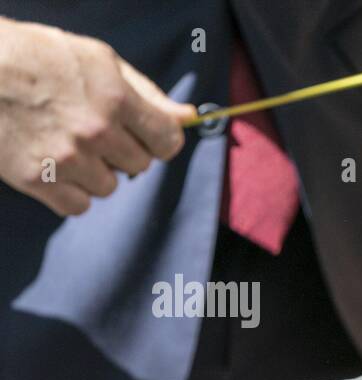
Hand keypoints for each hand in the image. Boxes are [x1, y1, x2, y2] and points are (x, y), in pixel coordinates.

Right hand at [0, 17, 194, 216]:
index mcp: (116, 100)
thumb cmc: (38, 56)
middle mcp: (96, 132)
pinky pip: (78, 206)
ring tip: (68, 145)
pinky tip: (55, 167)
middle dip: (122, 152)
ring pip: (108, 187)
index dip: (159, 140)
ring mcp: (67, 159)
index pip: (167, 142)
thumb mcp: (98, 59)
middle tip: (93, 133)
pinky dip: (70, 192)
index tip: (145, 136)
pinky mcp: (38, 180)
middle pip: (139, 166)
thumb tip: (189, 117)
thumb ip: (146, 93)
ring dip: (95, 172)